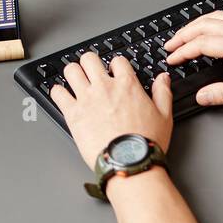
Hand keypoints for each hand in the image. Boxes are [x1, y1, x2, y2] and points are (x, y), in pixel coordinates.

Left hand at [50, 52, 173, 168]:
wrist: (129, 163)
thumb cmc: (145, 143)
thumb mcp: (164, 116)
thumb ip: (163, 93)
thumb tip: (162, 78)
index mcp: (127, 85)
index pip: (118, 61)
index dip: (116, 65)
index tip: (114, 72)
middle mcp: (105, 87)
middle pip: (89, 59)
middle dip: (89, 63)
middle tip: (91, 72)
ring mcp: (87, 99)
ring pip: (71, 70)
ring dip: (72, 73)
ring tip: (75, 80)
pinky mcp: (73, 114)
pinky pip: (58, 93)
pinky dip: (58, 92)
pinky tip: (62, 96)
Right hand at [164, 11, 222, 107]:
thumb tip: (203, 95)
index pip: (203, 43)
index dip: (184, 51)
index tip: (173, 59)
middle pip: (204, 25)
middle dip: (183, 34)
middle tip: (170, 46)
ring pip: (215, 17)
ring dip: (195, 25)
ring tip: (183, 35)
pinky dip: (210, 22)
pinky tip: (209, 29)